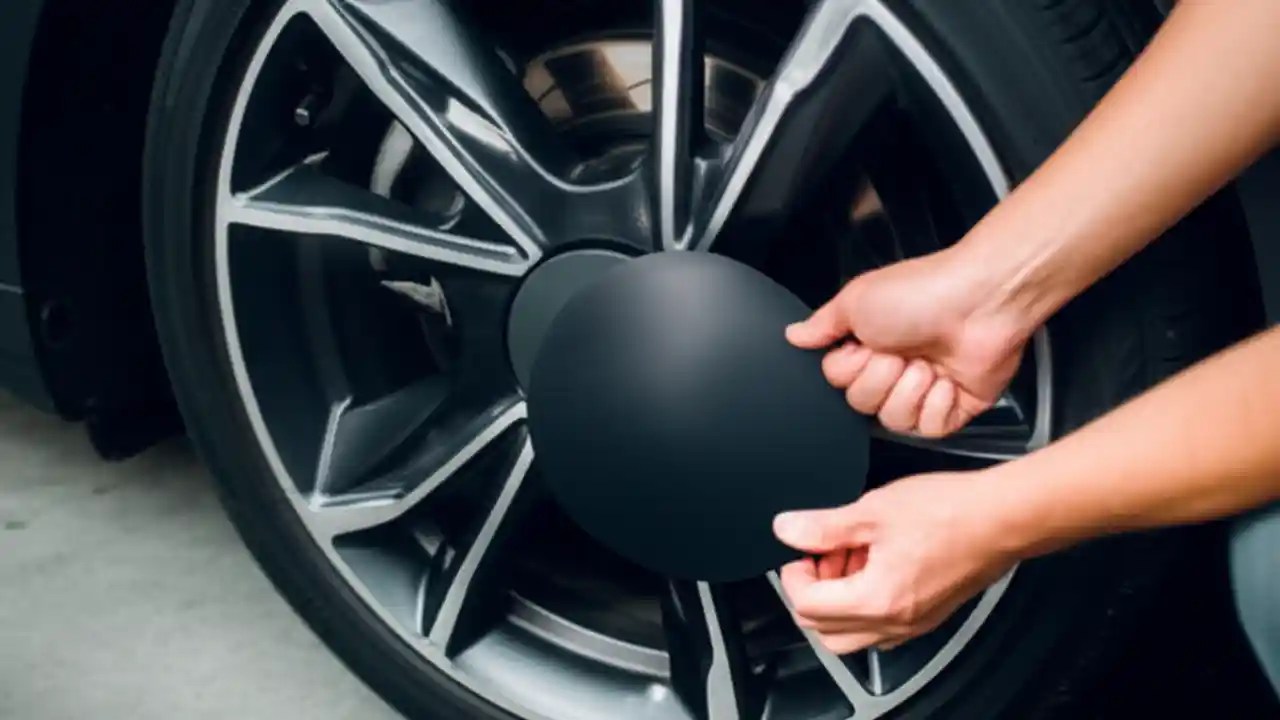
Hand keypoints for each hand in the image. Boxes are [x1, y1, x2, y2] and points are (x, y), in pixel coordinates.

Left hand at [773, 472, 1020, 653]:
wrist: (1003, 517)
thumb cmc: (950, 511)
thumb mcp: (873, 510)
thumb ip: (823, 526)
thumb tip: (787, 530)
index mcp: (876, 599)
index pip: (807, 606)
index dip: (794, 574)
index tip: (801, 550)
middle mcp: (894, 623)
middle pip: (824, 631)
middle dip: (814, 592)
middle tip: (824, 554)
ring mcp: (913, 624)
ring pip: (852, 634)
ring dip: (839, 600)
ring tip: (852, 555)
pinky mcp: (928, 615)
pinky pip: (882, 626)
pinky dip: (867, 602)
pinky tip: (877, 562)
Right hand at [786, 249, 1030, 436]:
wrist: (980, 300)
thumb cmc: (923, 292)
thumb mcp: (857, 299)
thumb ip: (822, 324)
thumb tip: (793, 335)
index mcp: (867, 345)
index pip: (836, 381)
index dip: (849, 369)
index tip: (865, 344)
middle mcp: (892, 370)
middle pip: (861, 404)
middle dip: (880, 378)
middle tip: (900, 351)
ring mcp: (923, 391)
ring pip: (894, 421)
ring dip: (909, 390)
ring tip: (927, 363)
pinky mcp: (953, 408)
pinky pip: (929, 429)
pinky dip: (937, 404)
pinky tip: (947, 379)